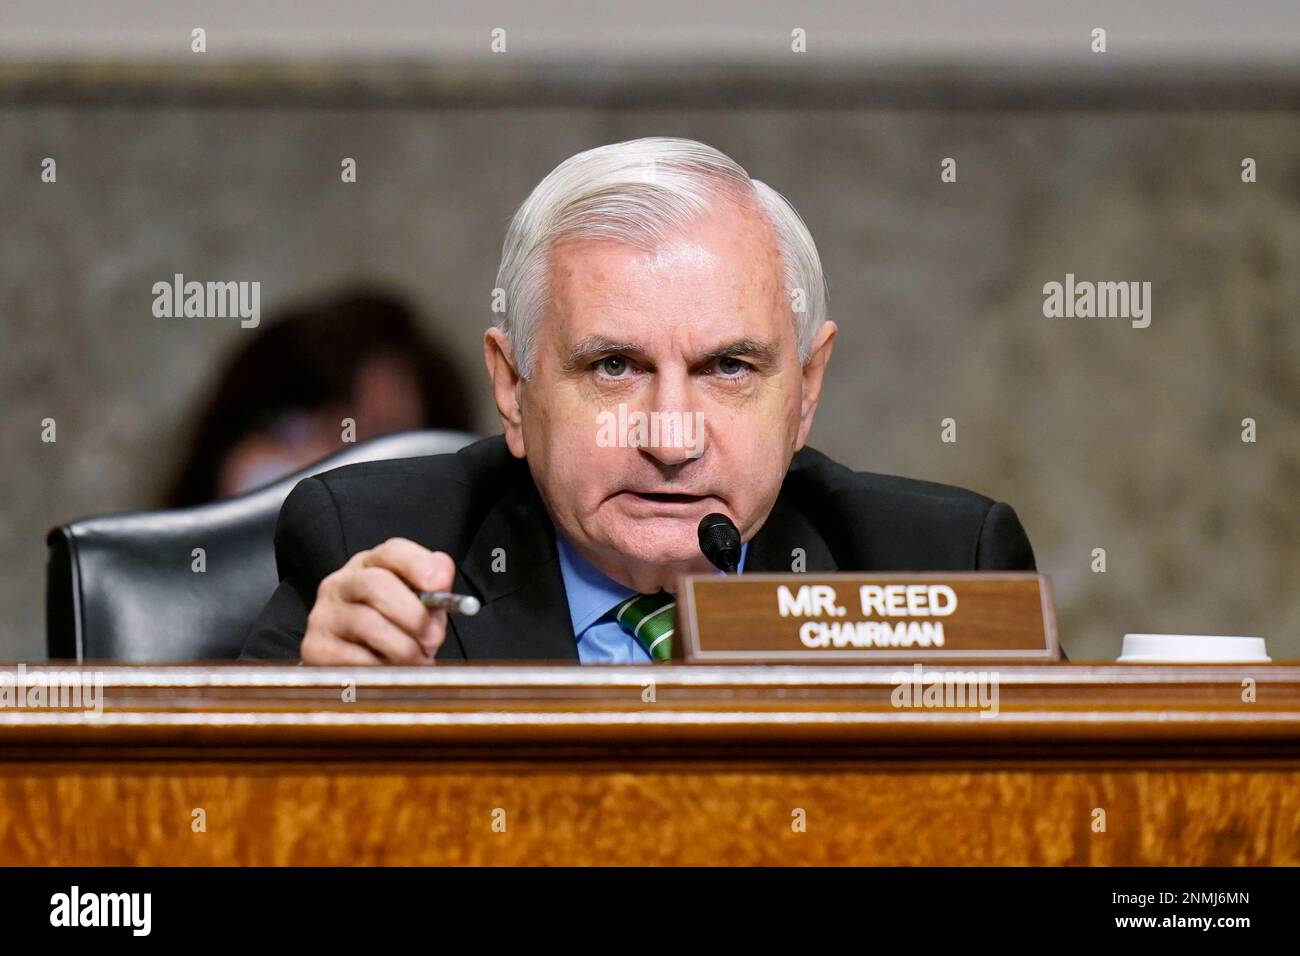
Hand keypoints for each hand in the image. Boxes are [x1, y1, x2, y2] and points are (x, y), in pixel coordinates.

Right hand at [301, 538, 455, 664]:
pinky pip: (356, 658)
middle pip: (376, 584)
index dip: (418, 564)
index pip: (392, 551)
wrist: (357, 665)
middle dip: (413, 614)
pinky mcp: (316, 648)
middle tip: (435, 638)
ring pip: (368, 623)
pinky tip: (393, 670)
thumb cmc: (395, 629)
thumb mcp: (418, 604)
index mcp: (369, 565)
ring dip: (403, 647)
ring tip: (419, 659)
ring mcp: (323, 614)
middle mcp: (340, 584)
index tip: (441, 584)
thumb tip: (441, 580)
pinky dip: (383, 667)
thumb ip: (433, 590)